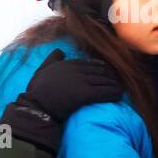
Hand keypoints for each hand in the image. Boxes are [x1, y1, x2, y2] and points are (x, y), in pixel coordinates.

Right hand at [0, 49, 124, 155]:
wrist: (36, 107)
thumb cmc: (37, 92)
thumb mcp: (41, 71)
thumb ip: (51, 60)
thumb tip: (60, 51)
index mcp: (66, 64)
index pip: (90, 63)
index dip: (102, 68)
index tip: (109, 73)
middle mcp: (75, 70)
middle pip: (101, 71)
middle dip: (111, 77)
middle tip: (119, 83)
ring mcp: (81, 81)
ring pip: (105, 81)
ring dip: (115, 85)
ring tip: (121, 90)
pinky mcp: (85, 93)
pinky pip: (105, 92)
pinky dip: (114, 93)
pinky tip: (119, 96)